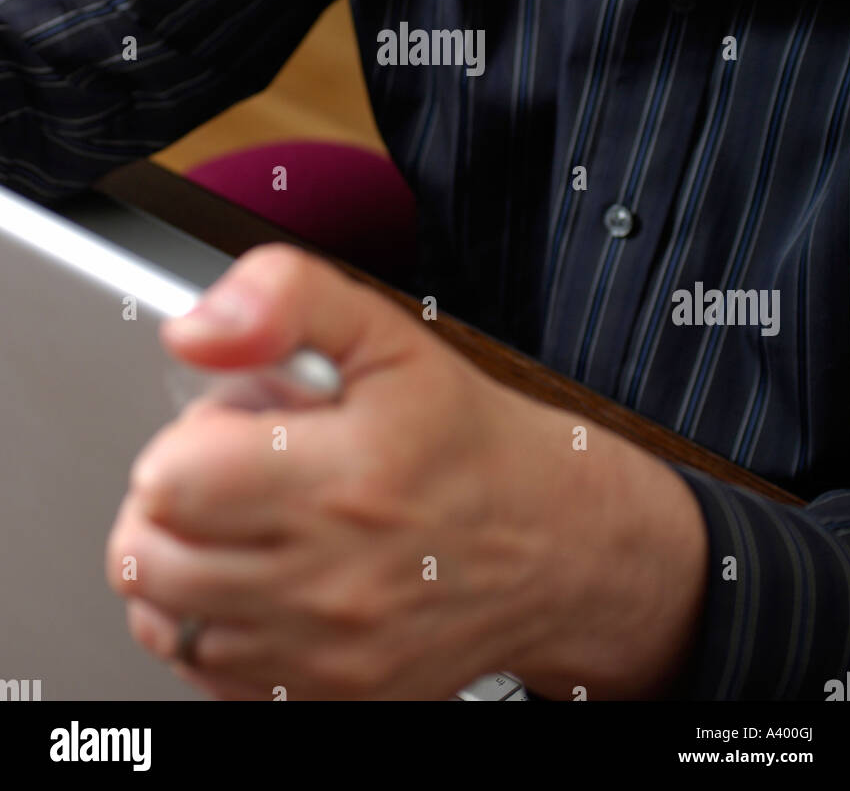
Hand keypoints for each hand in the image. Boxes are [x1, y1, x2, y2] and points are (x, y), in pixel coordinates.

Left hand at [106, 244, 706, 699]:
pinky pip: (209, 673)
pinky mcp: (328, 697)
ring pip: (166, 619)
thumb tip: (197, 328)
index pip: (169, 479)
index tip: (238, 428)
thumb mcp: (389, 334)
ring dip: (183, 564)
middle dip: (173, 501)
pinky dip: (209, 624)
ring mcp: (326, 652)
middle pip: (150, 556)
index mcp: (344, 478)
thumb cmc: (468, 441)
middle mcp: (330, 579)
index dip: (189, 438)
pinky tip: (258, 577)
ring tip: (247, 523)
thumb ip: (287, 298)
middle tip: (236, 473)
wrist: (553, 543)